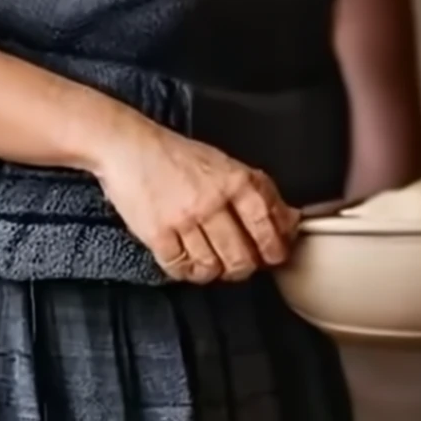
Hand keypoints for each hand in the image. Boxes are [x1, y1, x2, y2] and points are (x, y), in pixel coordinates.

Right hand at [93, 114, 300, 283]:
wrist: (129, 147)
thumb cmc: (177, 156)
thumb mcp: (226, 165)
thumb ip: (260, 192)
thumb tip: (291, 221)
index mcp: (234, 181)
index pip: (267, 227)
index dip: (275, 249)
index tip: (274, 256)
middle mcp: (212, 201)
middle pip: (241, 257)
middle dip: (246, 268)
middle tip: (242, 265)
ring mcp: (183, 220)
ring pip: (212, 267)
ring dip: (217, 272)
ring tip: (215, 264)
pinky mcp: (157, 234)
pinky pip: (180, 269)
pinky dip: (188, 273)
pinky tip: (190, 264)